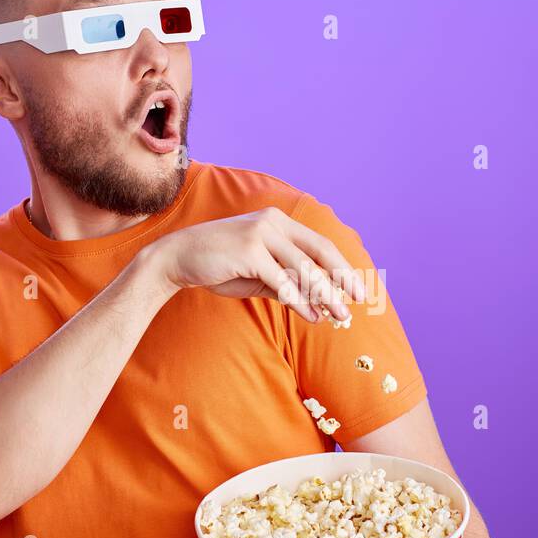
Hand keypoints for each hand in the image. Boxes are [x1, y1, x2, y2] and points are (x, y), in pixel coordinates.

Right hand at [144, 207, 364, 322]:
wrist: (178, 258)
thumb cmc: (221, 266)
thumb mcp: (259, 274)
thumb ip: (287, 283)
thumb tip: (319, 305)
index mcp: (279, 222)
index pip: (320, 244)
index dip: (342, 267)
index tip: (357, 288)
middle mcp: (274, 222)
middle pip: (319, 252)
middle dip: (342, 278)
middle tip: (358, 301)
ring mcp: (261, 234)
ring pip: (304, 268)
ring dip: (325, 294)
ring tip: (339, 315)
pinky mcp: (249, 251)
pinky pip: (282, 281)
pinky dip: (300, 301)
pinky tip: (312, 316)